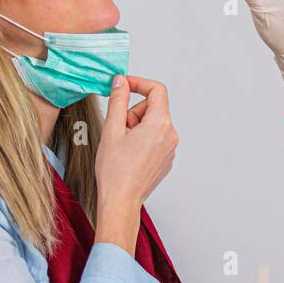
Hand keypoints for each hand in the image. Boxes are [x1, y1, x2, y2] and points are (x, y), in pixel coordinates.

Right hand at [94, 75, 177, 249]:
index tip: (124, 85)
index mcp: (160, 125)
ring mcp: (171, 148)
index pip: (157, 90)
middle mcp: (171, 135)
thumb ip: (118, 100)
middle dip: (133, 112)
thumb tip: (121, 82)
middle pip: (153, 107)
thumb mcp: (112, 129)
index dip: (139, 83)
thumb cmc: (115, 171)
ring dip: (136, 127)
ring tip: (122, 145)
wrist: (121, 200)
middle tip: (118, 129)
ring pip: (153, 123)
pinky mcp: (166, 159)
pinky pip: (155, 138)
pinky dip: (142, 139)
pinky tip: (129, 155)